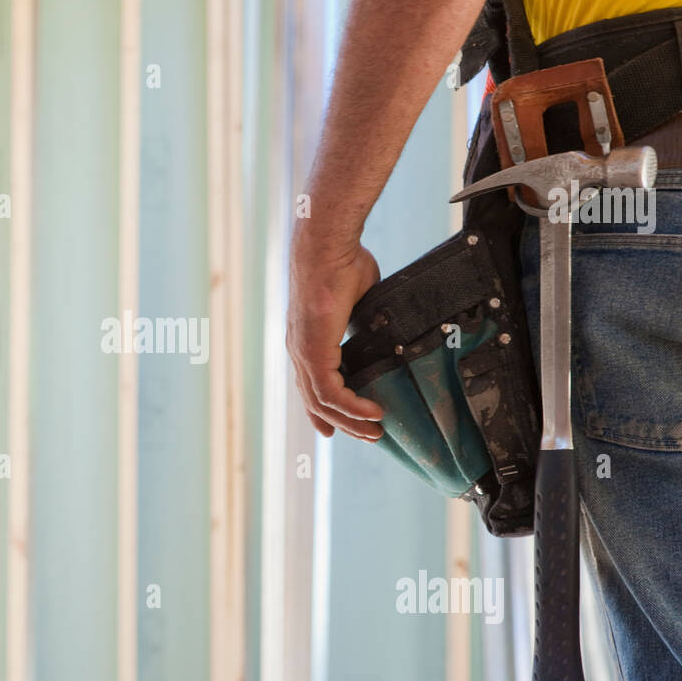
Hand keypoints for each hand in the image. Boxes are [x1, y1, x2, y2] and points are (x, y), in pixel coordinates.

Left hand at [286, 230, 384, 440]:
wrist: (329, 245)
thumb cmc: (344, 263)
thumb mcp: (359, 300)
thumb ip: (365, 320)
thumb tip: (383, 328)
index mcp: (306, 338)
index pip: (311, 384)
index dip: (324, 409)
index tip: (336, 426)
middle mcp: (298, 349)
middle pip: (316, 400)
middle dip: (342, 422)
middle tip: (368, 435)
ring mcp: (302, 352)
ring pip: (323, 402)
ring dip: (351, 420)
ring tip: (375, 431)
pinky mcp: (312, 351)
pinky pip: (330, 392)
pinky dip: (352, 406)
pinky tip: (372, 413)